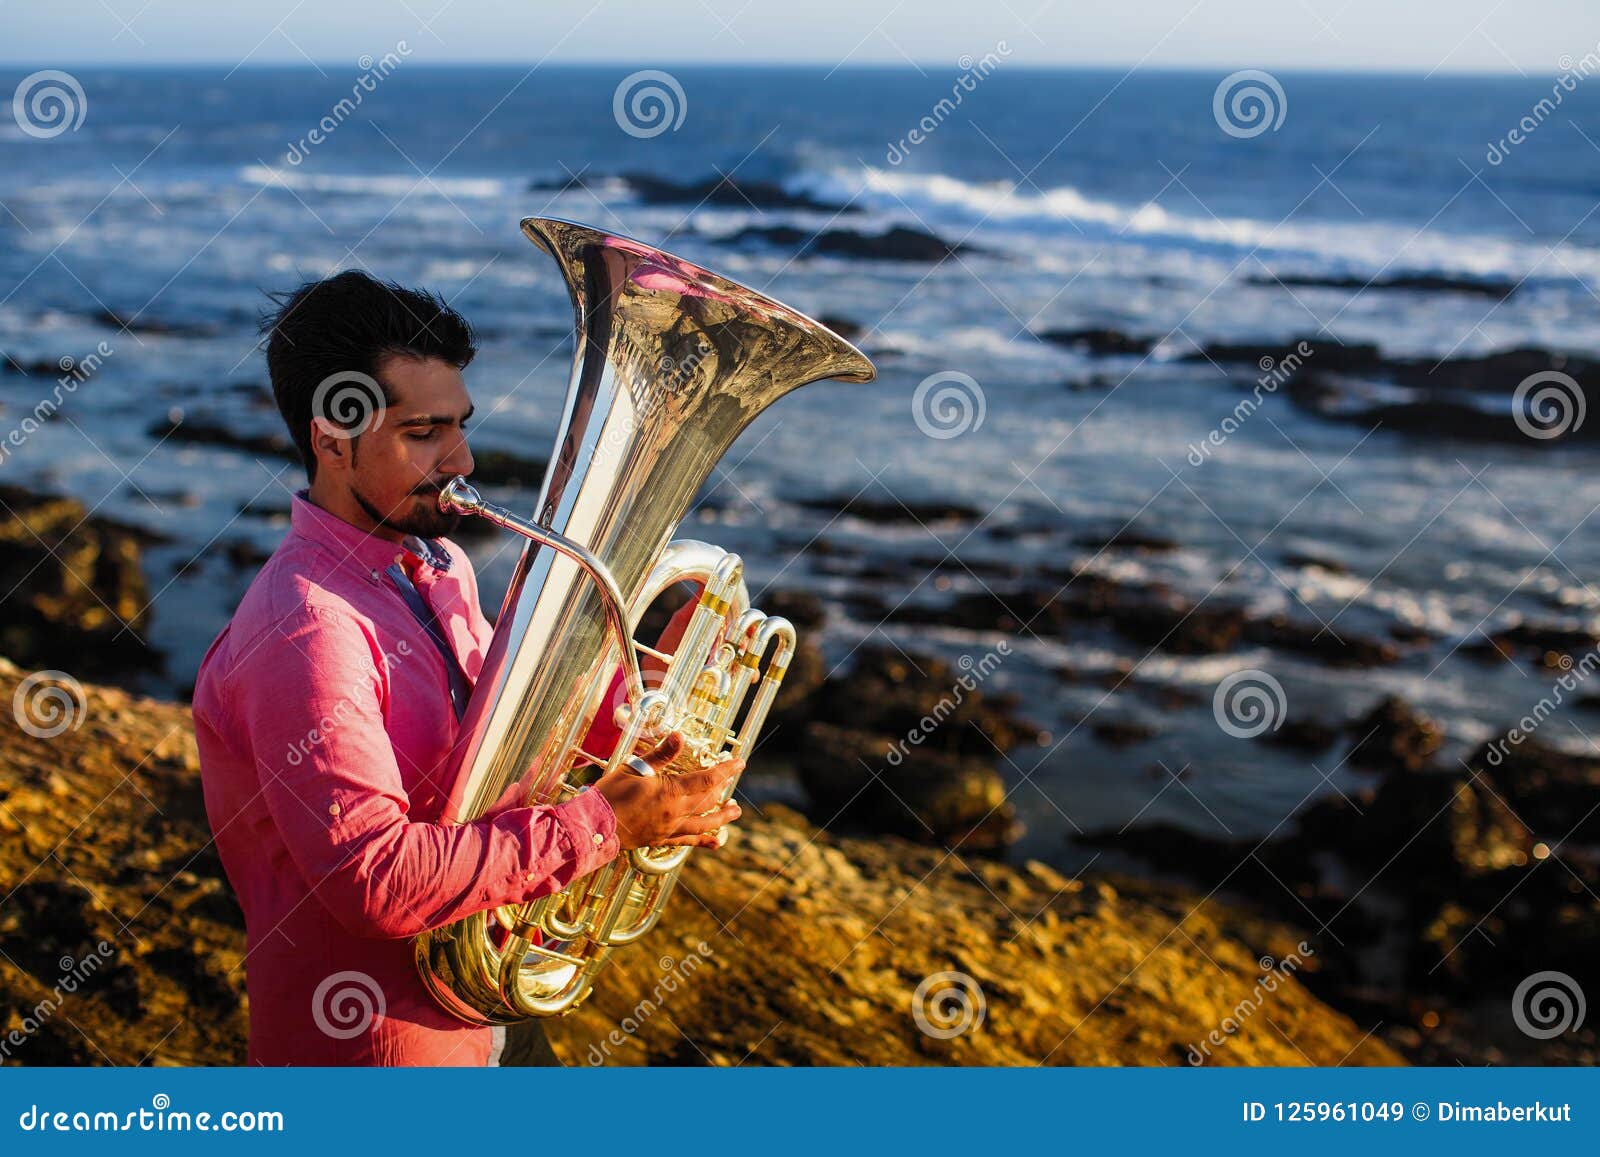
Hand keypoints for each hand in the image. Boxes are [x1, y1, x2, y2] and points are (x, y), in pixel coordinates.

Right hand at [591, 731, 743, 850]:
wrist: (593, 826)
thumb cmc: (610, 795)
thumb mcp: (634, 768)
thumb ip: (661, 754)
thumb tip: (679, 736)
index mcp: (670, 793)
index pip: (706, 780)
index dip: (725, 770)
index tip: (739, 763)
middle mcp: (674, 813)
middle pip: (708, 801)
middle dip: (723, 789)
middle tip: (731, 780)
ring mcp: (669, 828)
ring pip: (703, 824)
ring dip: (722, 818)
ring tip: (735, 812)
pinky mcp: (661, 839)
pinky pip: (688, 841)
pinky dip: (703, 841)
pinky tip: (715, 842)